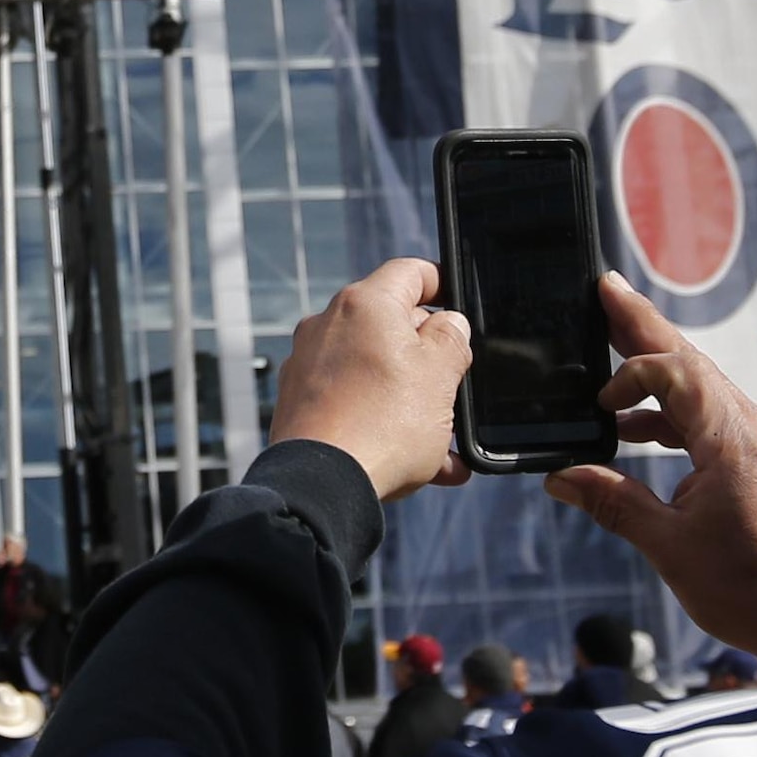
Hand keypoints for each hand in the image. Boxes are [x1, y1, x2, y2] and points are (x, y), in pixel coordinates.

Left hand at [266, 259, 474, 502]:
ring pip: (375, 372)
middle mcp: (328, 325)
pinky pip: (353, 403)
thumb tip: (448, 323)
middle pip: (391, 325)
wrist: (322, 484)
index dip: (441, 283)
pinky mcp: (298, 402)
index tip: (458, 302)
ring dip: (411, 399)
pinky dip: (383, 423)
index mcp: (365, 304)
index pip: (410, 272)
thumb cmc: (384, 424)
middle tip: (455, 385)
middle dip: (428, 356)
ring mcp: (308, 364)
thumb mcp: (440, 375)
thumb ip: (451, 339)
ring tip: (444, 440)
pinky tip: (422, 465)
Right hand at [542, 272, 756, 657]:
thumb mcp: (671, 548)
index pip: (678, 372)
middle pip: (695, 365)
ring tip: (616, 378)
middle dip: (647, 329)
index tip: (598, 403)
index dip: (631, 374)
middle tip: (608, 291)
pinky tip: (647, 435)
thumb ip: (615, 502)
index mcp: (734, 442)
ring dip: (661, 380)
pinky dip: (682, 418)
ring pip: (709, 392)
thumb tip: (561, 477)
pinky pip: (722, 421)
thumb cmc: (753, 589)